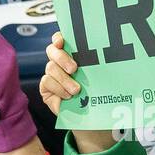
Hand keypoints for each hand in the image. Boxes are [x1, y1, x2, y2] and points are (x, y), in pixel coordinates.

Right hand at [40, 32, 115, 152]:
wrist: (92, 117)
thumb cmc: (98, 93)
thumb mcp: (100, 77)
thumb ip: (98, 64)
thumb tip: (108, 53)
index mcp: (72, 54)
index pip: (61, 39)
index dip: (59, 38)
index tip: (62, 41)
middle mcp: (59, 62)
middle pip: (52, 50)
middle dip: (62, 57)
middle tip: (74, 68)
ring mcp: (51, 75)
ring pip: (50, 67)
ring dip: (64, 79)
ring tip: (76, 90)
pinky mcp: (46, 88)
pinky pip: (47, 82)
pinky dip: (58, 88)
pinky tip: (68, 96)